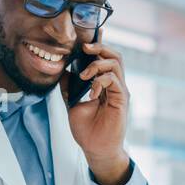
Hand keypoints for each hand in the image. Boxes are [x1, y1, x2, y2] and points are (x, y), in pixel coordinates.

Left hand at [63, 41, 129, 184]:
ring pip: (115, 64)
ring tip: (84, 76)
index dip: (99, 43)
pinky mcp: (121, 100)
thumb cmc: (87, 130)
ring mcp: (120, 92)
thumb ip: (70, 87)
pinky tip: (91, 93)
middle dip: (99, 47)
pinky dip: (100, 81)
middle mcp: (115, 85)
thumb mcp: (72, 104)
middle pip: (114, 55)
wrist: (95, 150)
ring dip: (97, 64)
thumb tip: (63, 71)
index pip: (105, 58)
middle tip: (83, 48)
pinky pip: (114, 81)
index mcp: (105, 84)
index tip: (87, 34)